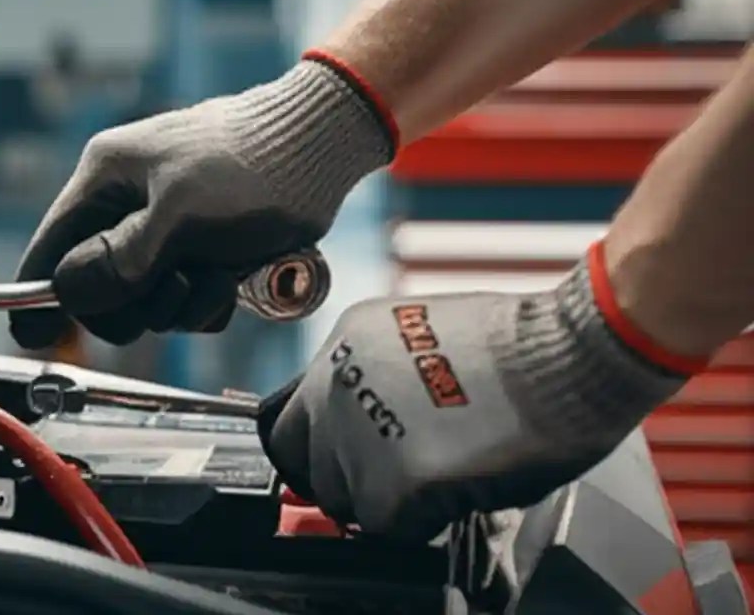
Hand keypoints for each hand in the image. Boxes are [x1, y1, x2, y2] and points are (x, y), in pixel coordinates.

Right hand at [10, 55, 394, 347]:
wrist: (323, 146)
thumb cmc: (250, 167)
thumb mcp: (179, 216)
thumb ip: (121, 258)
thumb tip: (68, 291)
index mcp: (106, 178)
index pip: (52, 246)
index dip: (40, 294)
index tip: (34, 336)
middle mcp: (128, 203)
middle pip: (99, 286)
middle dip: (138, 300)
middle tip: (171, 285)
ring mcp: (166, 228)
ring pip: (147, 301)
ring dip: (183, 301)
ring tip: (218, 272)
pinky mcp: (202, 249)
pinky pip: (185, 300)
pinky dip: (208, 300)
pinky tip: (234, 277)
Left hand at [258, 249, 690, 540]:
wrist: (568, 355)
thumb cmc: (520, 345)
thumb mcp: (420, 336)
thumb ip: (379, 377)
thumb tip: (371, 421)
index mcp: (344, 346)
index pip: (295, 421)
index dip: (323, 451)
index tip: (348, 464)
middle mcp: (337, 384)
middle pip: (312, 467)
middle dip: (352, 481)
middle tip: (402, 479)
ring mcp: (360, 433)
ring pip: (349, 501)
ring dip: (388, 502)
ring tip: (441, 478)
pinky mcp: (397, 480)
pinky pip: (391, 527)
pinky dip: (421, 522)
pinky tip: (457, 492)